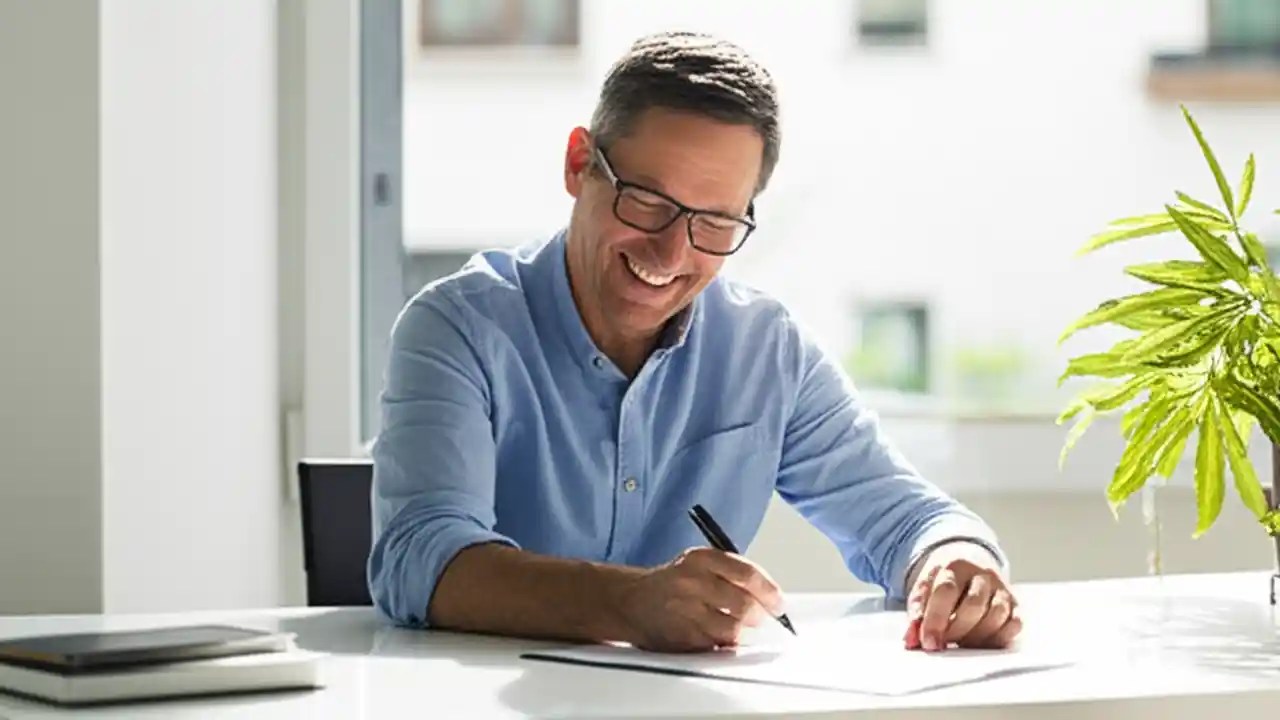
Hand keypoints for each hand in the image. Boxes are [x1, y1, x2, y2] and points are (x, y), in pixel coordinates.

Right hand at [617, 548, 784, 651]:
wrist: (630, 600)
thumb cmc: (674, 583)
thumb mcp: (700, 565)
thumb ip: (733, 575)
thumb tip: (771, 599)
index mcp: (701, 559)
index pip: (747, 574)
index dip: (769, 591)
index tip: (779, 604)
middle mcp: (692, 582)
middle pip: (744, 605)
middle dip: (760, 617)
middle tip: (763, 620)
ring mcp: (685, 611)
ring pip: (733, 630)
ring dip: (744, 634)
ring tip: (740, 630)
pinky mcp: (680, 636)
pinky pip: (716, 646)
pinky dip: (725, 645)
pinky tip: (719, 637)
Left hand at [902, 542, 1020, 651]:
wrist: (968, 568)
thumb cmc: (943, 586)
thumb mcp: (924, 591)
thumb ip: (916, 613)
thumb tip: (912, 639)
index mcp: (955, 565)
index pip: (946, 591)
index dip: (936, 620)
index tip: (928, 643)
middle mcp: (983, 575)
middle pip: (973, 605)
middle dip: (955, 630)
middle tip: (943, 646)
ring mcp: (1002, 589)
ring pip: (996, 615)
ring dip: (976, 637)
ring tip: (960, 644)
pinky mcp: (1016, 605)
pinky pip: (1014, 625)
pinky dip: (998, 639)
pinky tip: (981, 644)